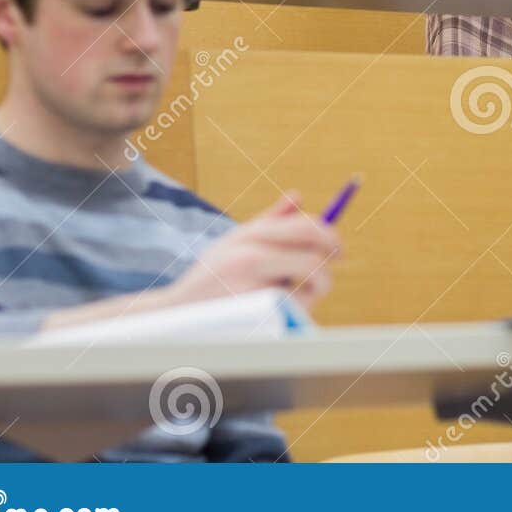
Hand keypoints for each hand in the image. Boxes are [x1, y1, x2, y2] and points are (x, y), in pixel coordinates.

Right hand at [167, 192, 340, 311]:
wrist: (173, 314)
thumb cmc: (210, 277)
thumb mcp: (234, 241)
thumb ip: (269, 220)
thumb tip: (299, 195)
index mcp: (249, 235)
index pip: (304, 226)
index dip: (330, 236)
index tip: (338, 249)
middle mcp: (249, 257)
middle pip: (313, 258)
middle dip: (328, 268)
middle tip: (326, 278)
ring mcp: (250, 288)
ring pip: (307, 291)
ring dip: (311, 295)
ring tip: (291, 299)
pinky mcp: (249, 317)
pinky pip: (293, 314)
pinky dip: (295, 314)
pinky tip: (276, 315)